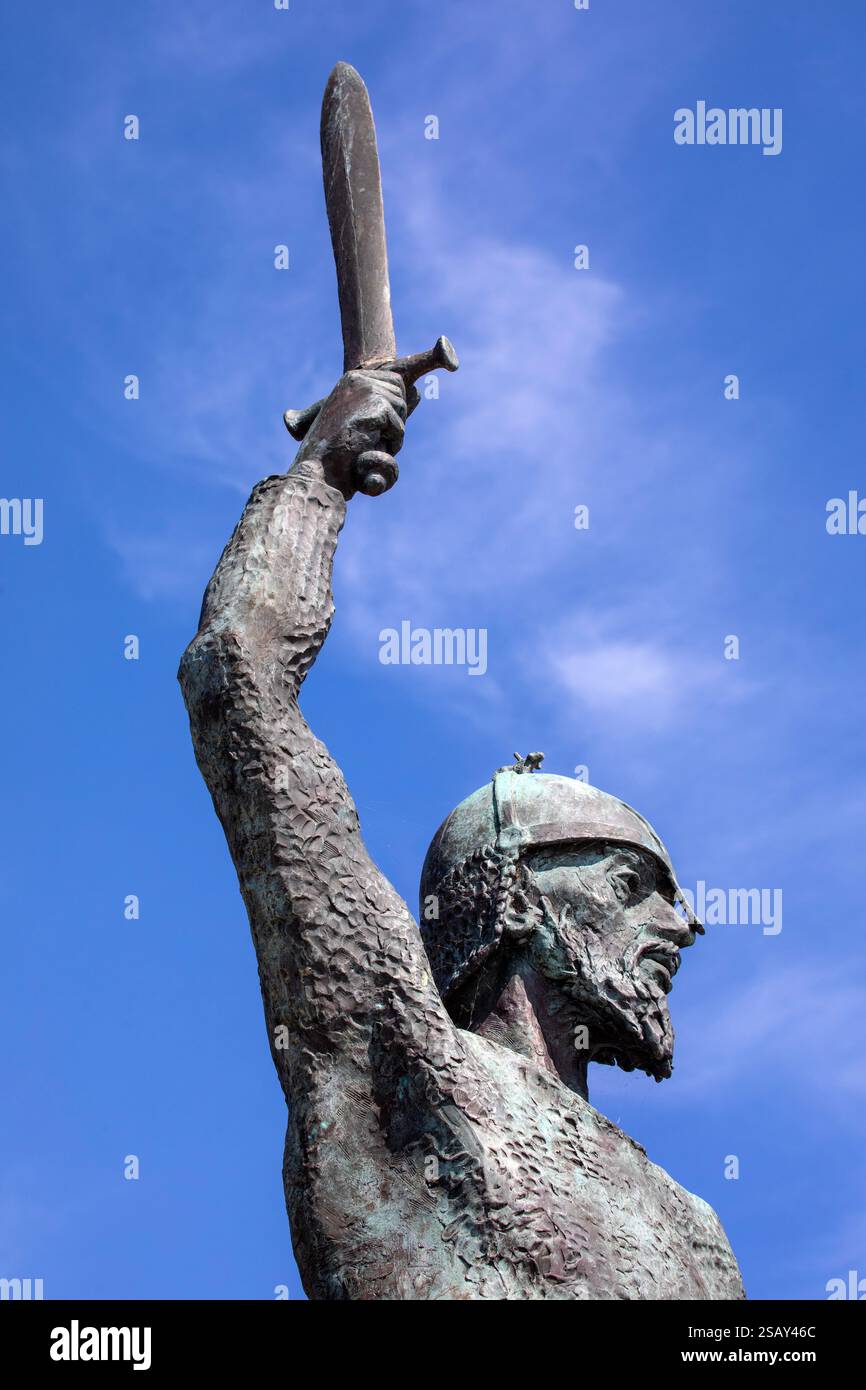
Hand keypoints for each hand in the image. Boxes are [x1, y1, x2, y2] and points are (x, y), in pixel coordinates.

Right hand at [295, 368, 418, 499]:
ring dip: (393, 432)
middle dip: (396, 417)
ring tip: (369, 444)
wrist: (320, 468)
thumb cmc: (336, 451)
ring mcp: (366, 390)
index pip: (394, 381)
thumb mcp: (355, 419)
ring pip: (401, 408)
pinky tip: (369, 449)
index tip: (376, 426)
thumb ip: (377, 406)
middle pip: (401, 391)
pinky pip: (398, 426)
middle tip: (375, 437)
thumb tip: (419, 394)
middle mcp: (358, 379)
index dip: (394, 407)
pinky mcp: (375, 406)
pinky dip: (391, 443)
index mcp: (352, 380)